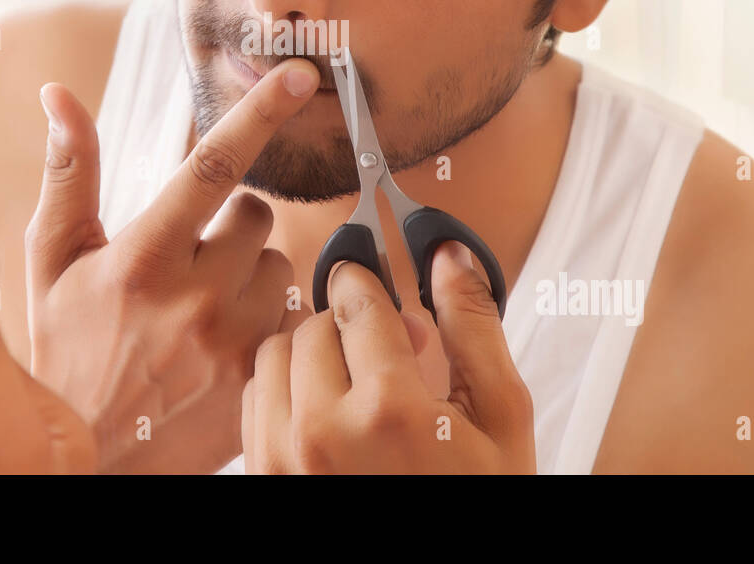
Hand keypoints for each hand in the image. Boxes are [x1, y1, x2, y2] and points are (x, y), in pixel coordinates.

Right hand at [25, 57, 319, 472]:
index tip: (300, 74)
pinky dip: (268, 319)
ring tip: (206, 306)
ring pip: (279, 266)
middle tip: (193, 256)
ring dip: (251, 274)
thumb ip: (68, 174)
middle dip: (231, 224)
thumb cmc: (67, 348)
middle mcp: (196, 296)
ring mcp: (235, 341)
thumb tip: (60, 95)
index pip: (212, 167)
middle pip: (256, 216)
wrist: (93, 454)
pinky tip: (227, 340)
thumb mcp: (53, 260)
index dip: (261, 112)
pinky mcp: (260, 376)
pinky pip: (293, 317)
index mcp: (143, 258)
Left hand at [242, 242, 535, 473]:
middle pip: (314, 324)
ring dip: (310, 355)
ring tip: (353, 383)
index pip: (357, 300)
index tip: (378, 284)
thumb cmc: (477, 500)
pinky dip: (283, 392)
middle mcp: (322, 433)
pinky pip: (253, 401)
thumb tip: (449, 253)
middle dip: (350, 326)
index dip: (371, 284)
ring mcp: (283, 460)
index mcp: (389, 410)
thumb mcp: (501, 419)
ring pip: (272, 355)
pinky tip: (326, 413)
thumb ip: (474, 328)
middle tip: (385, 352)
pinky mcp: (261, 480)